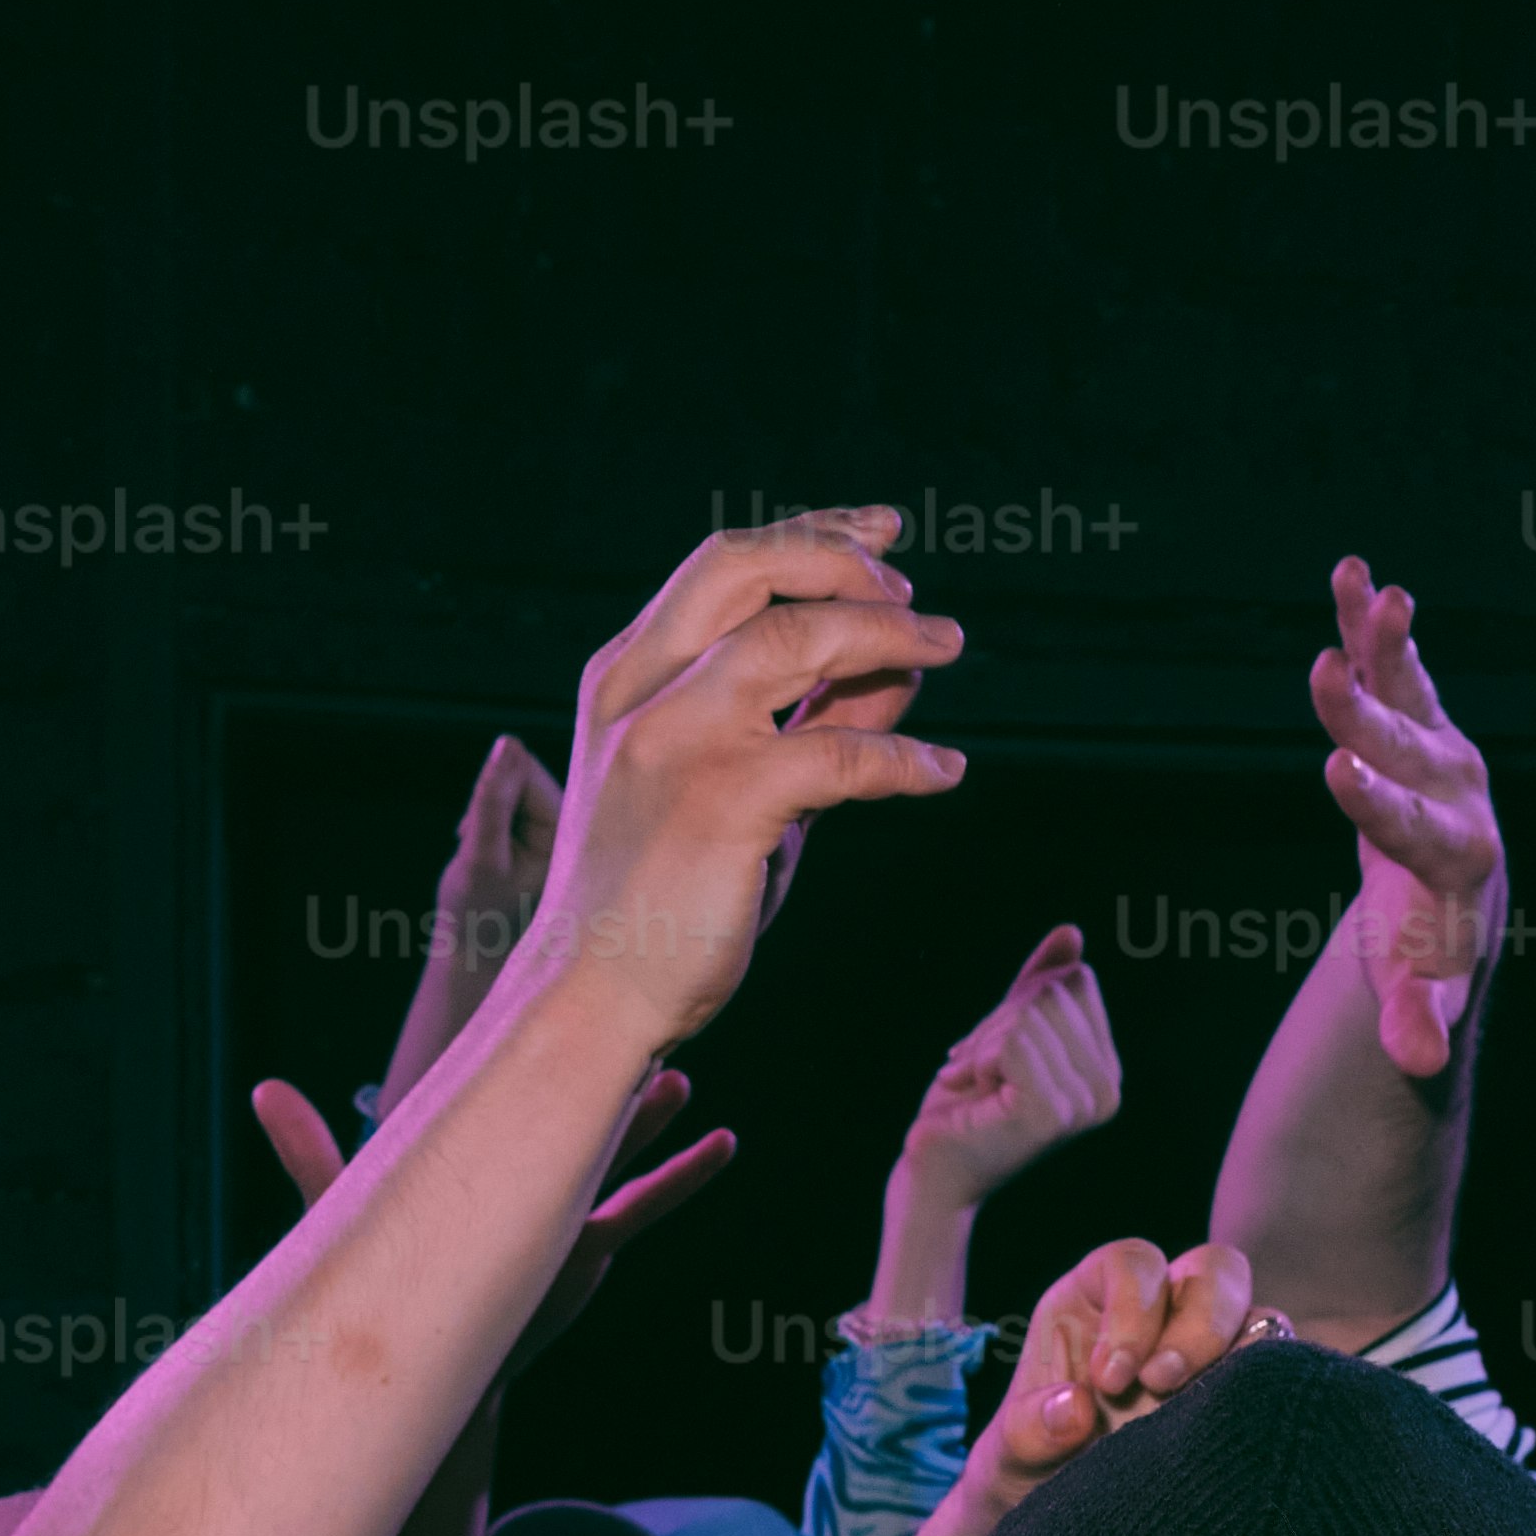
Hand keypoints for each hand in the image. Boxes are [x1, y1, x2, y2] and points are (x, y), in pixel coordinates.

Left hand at [250, 1055, 735, 1366]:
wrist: (435, 1365)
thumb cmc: (388, 1284)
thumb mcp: (342, 1212)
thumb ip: (311, 1155)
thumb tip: (263, 1088)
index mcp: (473, 1137)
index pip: (503, 1067)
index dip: (529, 1022)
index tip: (560, 969)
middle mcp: (519, 1159)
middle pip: (568, 1092)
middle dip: (600, 1054)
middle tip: (630, 1010)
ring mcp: (558, 1201)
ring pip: (613, 1143)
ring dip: (648, 1112)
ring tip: (680, 1075)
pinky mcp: (586, 1246)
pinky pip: (646, 1207)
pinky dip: (686, 1178)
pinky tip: (724, 1146)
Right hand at [437, 724, 562, 963]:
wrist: (479, 957)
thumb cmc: (480, 917)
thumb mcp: (480, 856)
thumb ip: (492, 801)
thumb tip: (507, 741)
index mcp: (575, 837)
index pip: (526, 772)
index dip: (492, 796)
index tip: (484, 839)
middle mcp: (579, 832)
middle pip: (521, 776)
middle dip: (491, 808)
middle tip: (485, 855)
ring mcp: (567, 836)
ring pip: (513, 790)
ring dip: (489, 819)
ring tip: (488, 861)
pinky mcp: (551, 840)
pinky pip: (513, 806)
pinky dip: (493, 827)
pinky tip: (492, 859)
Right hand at [530, 512, 964, 1051]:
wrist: (590, 998)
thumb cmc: (658, 905)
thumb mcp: (730, 790)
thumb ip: (801, 723)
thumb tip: (894, 673)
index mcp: (628, 677)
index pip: (724, 567)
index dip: (811, 538)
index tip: (879, 537)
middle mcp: (645, 691)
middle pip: (750, 568)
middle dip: (842, 561)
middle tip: (912, 594)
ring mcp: (679, 742)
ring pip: (796, 638)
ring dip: (886, 634)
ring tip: (945, 647)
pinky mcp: (722, 804)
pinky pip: (837, 754)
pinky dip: (902, 759)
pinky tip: (940, 772)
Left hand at [896, 923, 1121, 1210]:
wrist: (935, 1169)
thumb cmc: (968, 1104)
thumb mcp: (1006, 1031)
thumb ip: (1041, 985)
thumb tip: (1072, 933)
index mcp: (1106, 1070)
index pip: (1075, 980)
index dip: (1023, 1000)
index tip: (995, 1049)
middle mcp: (1107, 1091)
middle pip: (1053, 992)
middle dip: (1000, 1020)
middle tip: (978, 1068)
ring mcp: (1082, 1106)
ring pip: (1027, 1016)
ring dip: (982, 1043)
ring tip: (974, 1084)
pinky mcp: (1049, 1114)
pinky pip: (1012, 1042)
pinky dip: (977, 1058)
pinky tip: (971, 1093)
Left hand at [939, 1230, 1258, 1535]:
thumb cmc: (1029, 1477)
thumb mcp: (1010, 1455)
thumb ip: (1030, 1429)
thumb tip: (1077, 1410)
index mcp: (1096, 1300)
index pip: (1133, 1264)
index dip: (1131, 1309)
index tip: (1109, 1379)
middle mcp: (1163, 1315)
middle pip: (1216, 1271)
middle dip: (1199, 1324)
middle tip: (1161, 1385)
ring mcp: (1210, 1357)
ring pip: (1261, 1319)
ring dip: (1244, 1359)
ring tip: (1204, 1417)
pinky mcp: (1242, 1404)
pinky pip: (1280, 1383)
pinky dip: (1269, 1401)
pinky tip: (1235, 1441)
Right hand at [1311, 556, 1504, 1078]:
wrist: (1456, 900)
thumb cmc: (1432, 952)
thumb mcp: (1425, 990)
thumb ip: (1420, 1020)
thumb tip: (1417, 1060)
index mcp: (1459, 857)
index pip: (1413, 826)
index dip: (1376, 799)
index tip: (1336, 770)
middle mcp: (1459, 792)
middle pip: (1406, 749)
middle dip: (1365, 713)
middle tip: (1328, 672)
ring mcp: (1442, 748)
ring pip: (1410, 691)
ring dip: (1387, 641)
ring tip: (1371, 587)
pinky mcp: (1421, 720)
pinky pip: (1394, 668)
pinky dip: (1371, 626)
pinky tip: (1354, 573)